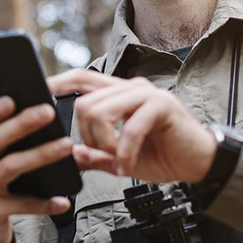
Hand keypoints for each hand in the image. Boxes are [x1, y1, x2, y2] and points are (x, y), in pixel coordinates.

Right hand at [0, 96, 72, 242]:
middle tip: (48, 112)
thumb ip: (2, 143)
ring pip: (9, 167)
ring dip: (40, 154)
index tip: (12, 99)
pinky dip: (44, 203)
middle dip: (22, 124)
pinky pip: (21, 205)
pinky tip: (64, 200)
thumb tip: (38, 115)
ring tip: (67, 146)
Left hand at [46, 69, 215, 184]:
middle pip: (85, 103)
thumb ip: (97, 156)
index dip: (59, 81)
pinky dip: (125, 152)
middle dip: (87, 138)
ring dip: (104, 144)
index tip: (41, 90)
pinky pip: (128, 128)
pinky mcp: (162, 106)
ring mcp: (147, 94)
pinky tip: (129, 165)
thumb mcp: (122, 159)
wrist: (201, 163)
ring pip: (99, 112)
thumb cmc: (165, 157)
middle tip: (106, 157)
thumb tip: (71, 154)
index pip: (82, 78)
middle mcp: (131, 88)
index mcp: (120, 95)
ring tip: (119, 160)